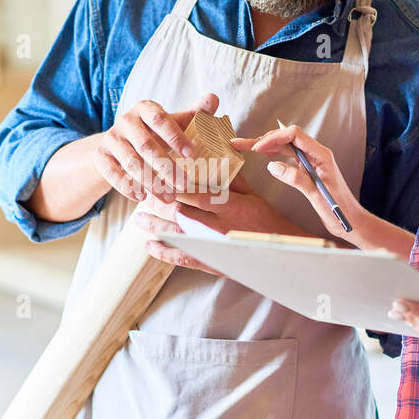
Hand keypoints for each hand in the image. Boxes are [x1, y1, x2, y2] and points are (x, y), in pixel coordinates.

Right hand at [93, 93, 218, 203]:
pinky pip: (112, 173)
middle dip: (167, 167)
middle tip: (185, 185)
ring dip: (150, 182)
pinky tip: (142, 197)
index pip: (160, 120)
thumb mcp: (173, 123)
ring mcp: (111, 138)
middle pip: (146, 145)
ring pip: (130, 162)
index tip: (192, 154)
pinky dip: (127, 187)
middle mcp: (125, 120)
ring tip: (169, 197)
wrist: (121, 143)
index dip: (176, 137)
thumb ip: (194, 114)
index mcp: (145, 108)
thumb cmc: (155, 133)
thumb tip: (213, 99)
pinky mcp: (100, 156)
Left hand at [133, 175, 301, 274]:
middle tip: (141, 194)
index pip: (194, 192)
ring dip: (155, 226)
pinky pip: (182, 258)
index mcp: (228, 206)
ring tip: (138, 219)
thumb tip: (217, 155)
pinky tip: (149, 246)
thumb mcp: (252, 195)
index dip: (173, 185)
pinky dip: (164, 253)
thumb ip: (232, 178)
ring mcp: (212, 246)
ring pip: (177, 234)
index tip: (156, 176)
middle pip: (180, 211)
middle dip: (159, 203)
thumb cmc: (266, 220)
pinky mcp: (210, 262)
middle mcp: (217, 226)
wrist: (280, 253)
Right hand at [232, 124, 366, 241]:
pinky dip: (274, 153)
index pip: (294, 135)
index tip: (257, 149)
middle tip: (241, 143)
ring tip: (246, 146)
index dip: (273, 138)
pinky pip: (289, 155)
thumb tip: (272, 166)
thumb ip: (296, 178)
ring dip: (267, 145)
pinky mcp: (308, 169)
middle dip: (265, 139)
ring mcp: (312, 160)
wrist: (350, 220)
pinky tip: (264, 155)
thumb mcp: (316, 194)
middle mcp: (316, 154)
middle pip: (287, 138)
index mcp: (321, 155)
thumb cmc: (337, 209)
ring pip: (286, 146)